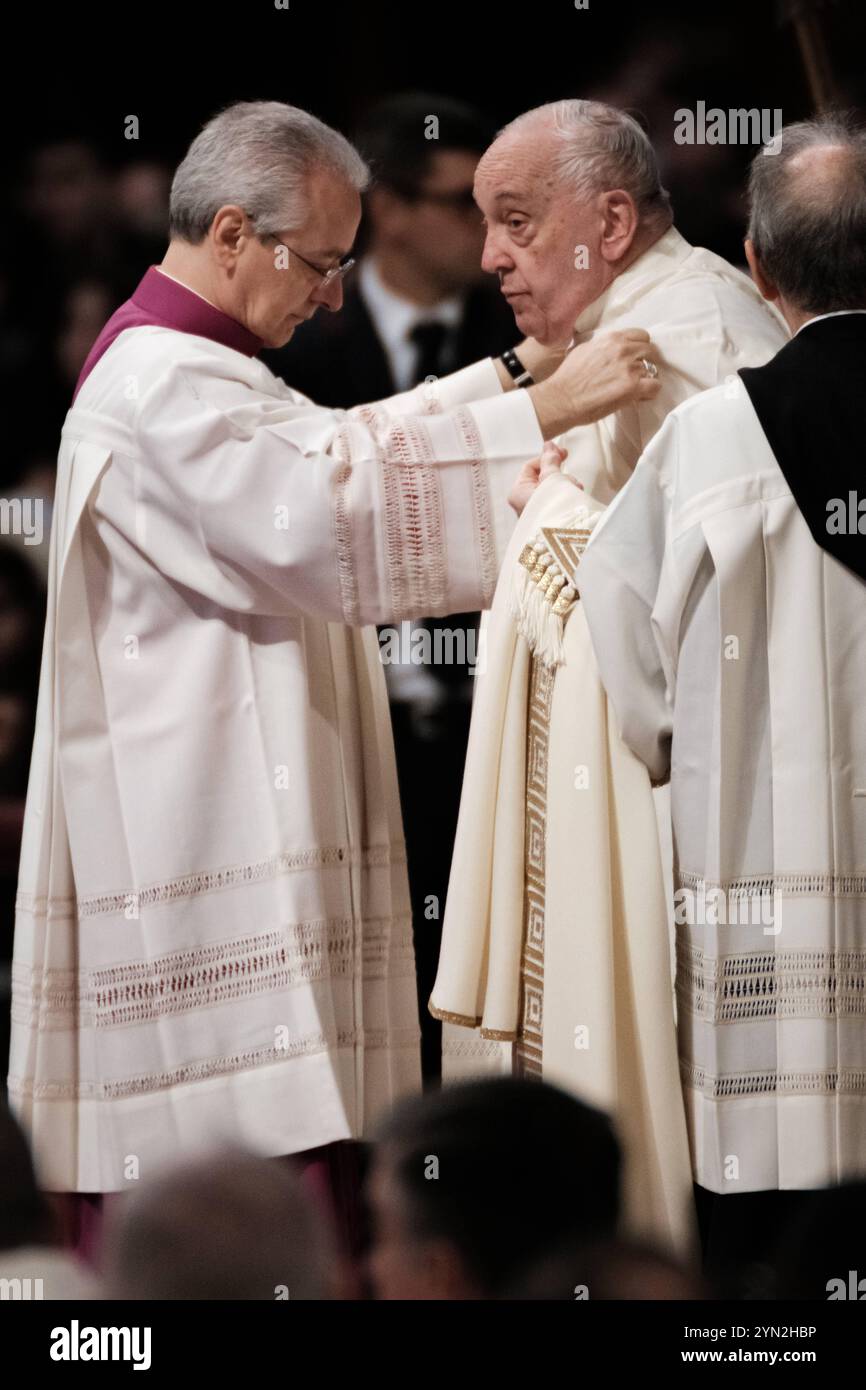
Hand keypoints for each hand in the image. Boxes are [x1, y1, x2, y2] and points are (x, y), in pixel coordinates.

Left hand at [509, 441, 579, 515]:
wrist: (563, 541)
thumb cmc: (553, 507)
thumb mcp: (552, 479)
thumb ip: (550, 462)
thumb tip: (548, 445)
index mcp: (518, 492)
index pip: (531, 466)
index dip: (548, 457)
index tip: (565, 453)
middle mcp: (524, 503)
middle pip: (542, 478)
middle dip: (560, 475)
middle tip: (571, 477)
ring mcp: (536, 512)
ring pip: (552, 489)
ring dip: (566, 486)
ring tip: (575, 490)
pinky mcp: (548, 520)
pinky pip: (556, 502)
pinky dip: (566, 497)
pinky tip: (574, 499)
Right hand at [527, 328, 660, 436]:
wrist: (562, 398)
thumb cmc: (568, 377)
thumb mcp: (584, 349)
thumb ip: (602, 346)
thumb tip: (609, 349)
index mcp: (612, 339)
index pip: (641, 335)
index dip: (640, 347)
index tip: (635, 357)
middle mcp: (623, 349)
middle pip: (650, 351)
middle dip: (645, 362)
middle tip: (636, 374)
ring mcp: (629, 368)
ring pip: (653, 370)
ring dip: (645, 379)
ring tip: (634, 389)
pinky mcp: (632, 387)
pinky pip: (655, 386)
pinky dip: (650, 392)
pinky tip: (640, 397)